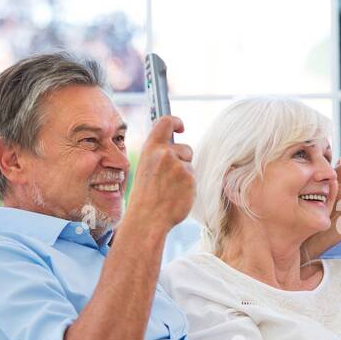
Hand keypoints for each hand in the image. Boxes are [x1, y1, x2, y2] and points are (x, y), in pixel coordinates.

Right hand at [125, 115, 194, 233]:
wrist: (148, 218)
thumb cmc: (146, 196)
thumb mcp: (146, 168)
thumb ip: (159, 156)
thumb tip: (176, 149)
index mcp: (151, 148)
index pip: (165, 122)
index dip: (176, 121)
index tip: (181, 127)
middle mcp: (165, 153)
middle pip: (186, 148)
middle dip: (184, 160)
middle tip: (171, 178)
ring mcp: (178, 165)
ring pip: (190, 165)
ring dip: (186, 175)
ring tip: (171, 189)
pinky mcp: (190, 178)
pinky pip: (194, 178)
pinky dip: (189, 187)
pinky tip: (177, 196)